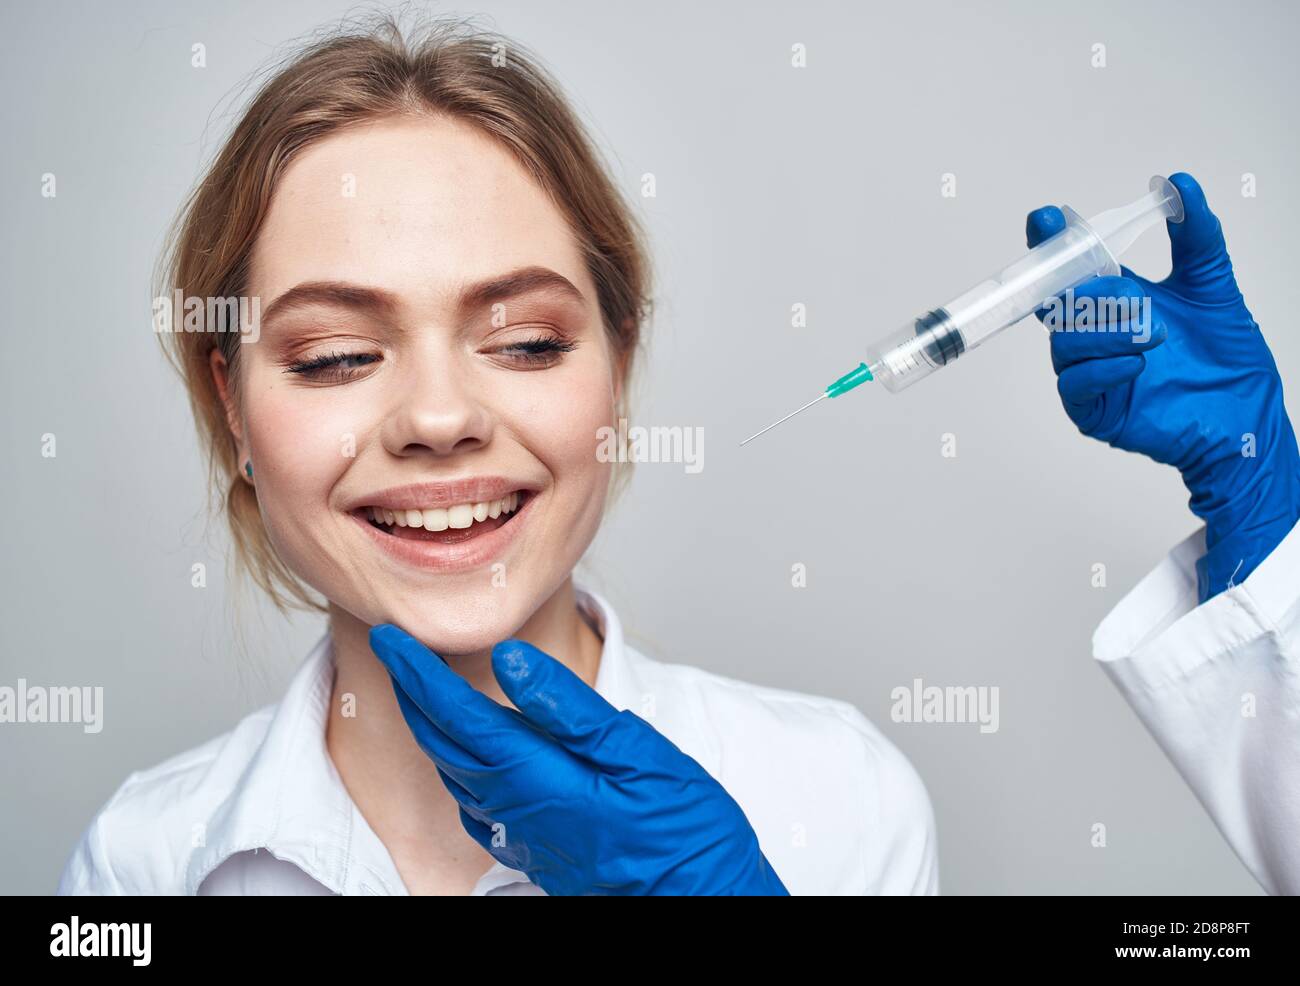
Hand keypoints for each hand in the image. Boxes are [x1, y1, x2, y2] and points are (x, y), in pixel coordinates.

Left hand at [367, 624, 789, 895]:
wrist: (703, 899)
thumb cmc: (683, 831)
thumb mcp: (636, 753)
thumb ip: (568, 707)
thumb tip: (508, 660)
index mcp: (538, 779)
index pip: (458, 716)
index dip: (419, 674)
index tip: (392, 637)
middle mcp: (517, 811)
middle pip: (443, 745)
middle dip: (413, 694)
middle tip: (396, 650)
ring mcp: (523, 834)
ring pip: (455, 773)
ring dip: (430, 726)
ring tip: (423, 688)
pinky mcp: (536, 848)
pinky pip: (475, 801)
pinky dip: (457, 763)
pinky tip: (470, 751)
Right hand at [1026, 172, 1299, 600]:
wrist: (1245, 417)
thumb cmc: (1228, 360)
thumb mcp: (1213, 285)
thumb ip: (1196, 234)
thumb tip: (1177, 184)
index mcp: (1114, 301)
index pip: (1070, 268)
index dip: (1053, 242)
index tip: (1049, 217)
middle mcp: (1095, 335)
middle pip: (1059, 302)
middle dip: (1087, 292)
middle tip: (1123, 290)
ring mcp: (1092, 372)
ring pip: (1066, 342)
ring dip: (1107, 332)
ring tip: (1152, 335)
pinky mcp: (1094, 410)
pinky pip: (1075, 384)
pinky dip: (1103, 369)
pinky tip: (1137, 364)